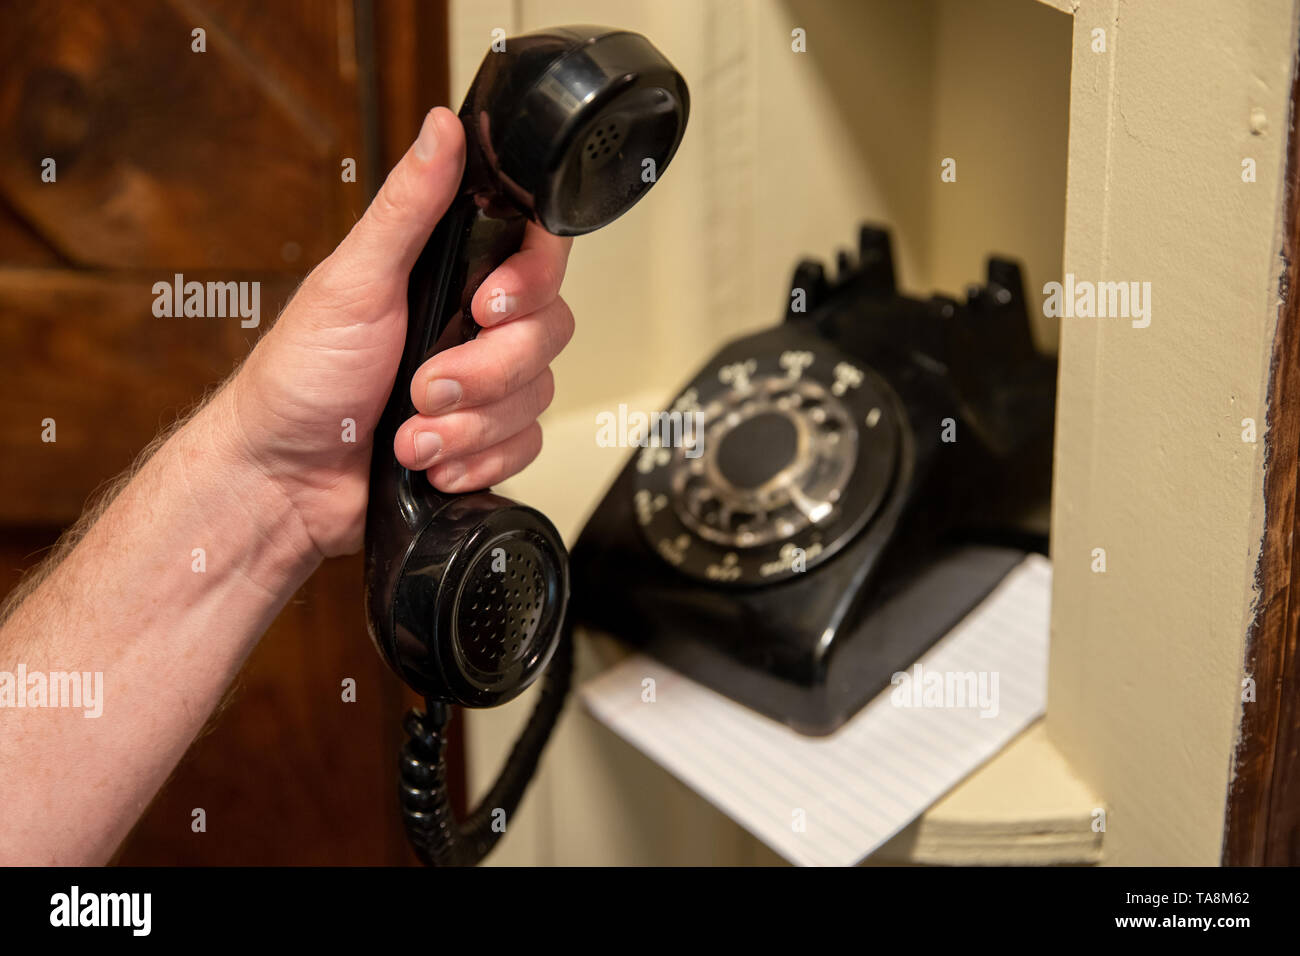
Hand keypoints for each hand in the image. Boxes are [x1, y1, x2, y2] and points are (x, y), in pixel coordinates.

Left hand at [225, 108, 574, 557]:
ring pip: (536, 397)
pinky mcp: (483, 440)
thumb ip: (408, 206)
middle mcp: (471, 326)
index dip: (529, 281)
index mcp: (447, 275)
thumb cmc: (300, 377)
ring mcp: (482, 386)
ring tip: (410, 434)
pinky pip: (525, 447)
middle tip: (423, 385)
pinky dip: (475, 460)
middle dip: (484, 373)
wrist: (284, 480)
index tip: (485, 305)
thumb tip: (441, 128)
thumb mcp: (351, 280)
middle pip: (546, 334)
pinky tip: (430, 461)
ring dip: (468, 426)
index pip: (536, 255)